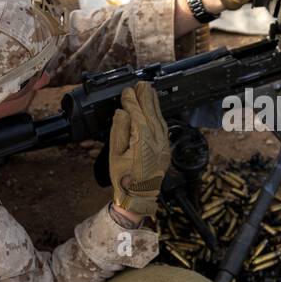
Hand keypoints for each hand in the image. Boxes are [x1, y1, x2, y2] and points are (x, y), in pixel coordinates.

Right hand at [108, 82, 170, 218]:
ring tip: (149, 91)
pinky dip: (159, 116)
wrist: (138, 197)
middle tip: (141, 84)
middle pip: (152, 113)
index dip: (132, 101)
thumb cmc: (124, 178)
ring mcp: (163, 145)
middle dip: (146, 97)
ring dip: (154, 104)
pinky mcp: (166, 149)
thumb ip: (119, 131)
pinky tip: (155, 110)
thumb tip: (122, 112)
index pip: (137, 115)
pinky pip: (163, 128)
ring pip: (160, 119)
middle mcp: (156, 141)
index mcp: (142, 141)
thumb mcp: (115, 154)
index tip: (127, 91)